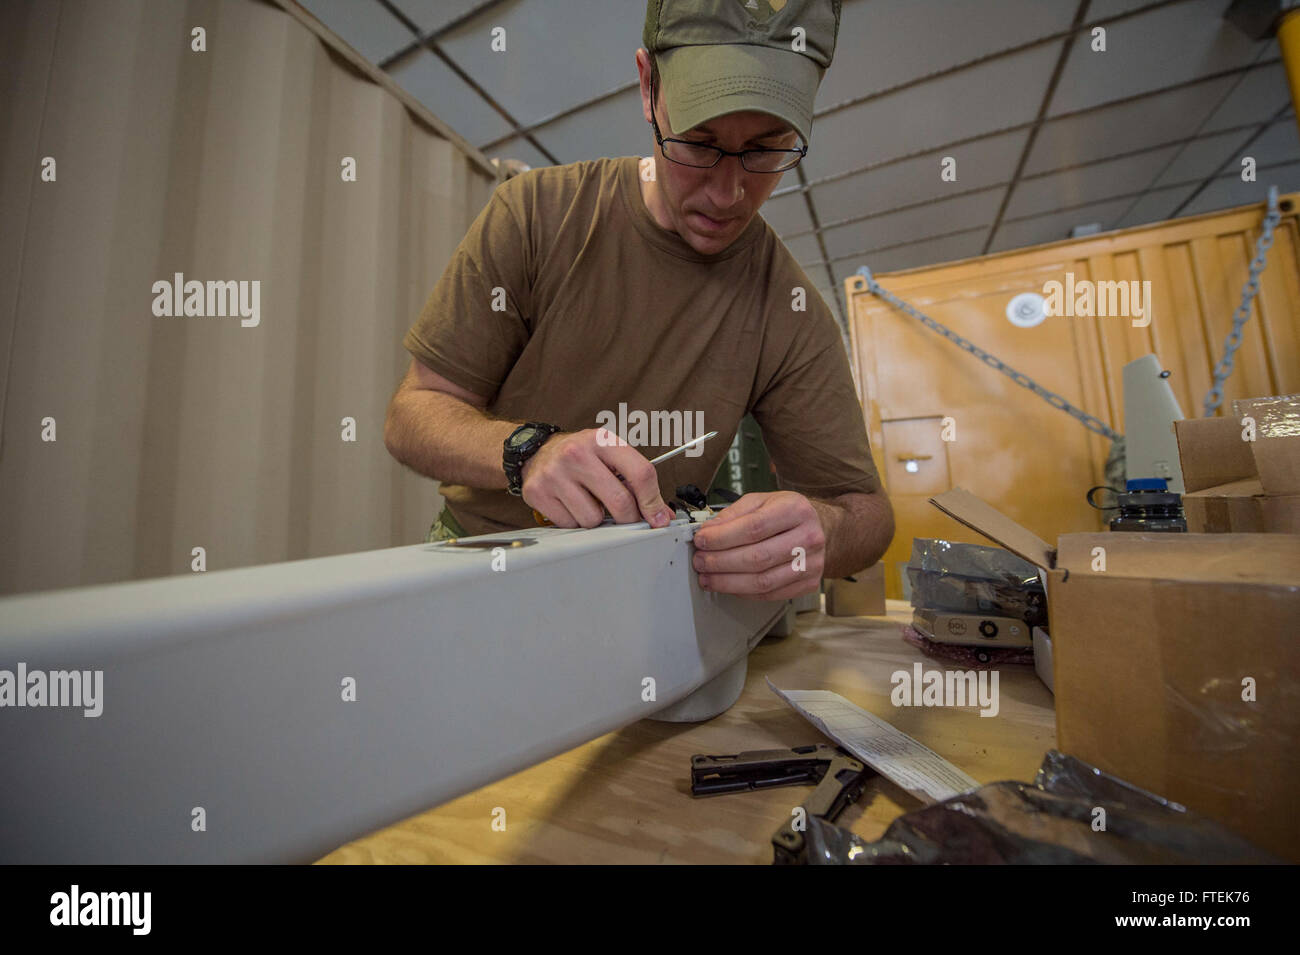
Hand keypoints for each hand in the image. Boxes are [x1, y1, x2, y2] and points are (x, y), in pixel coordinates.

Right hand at [521, 428, 675, 528]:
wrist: (537, 451)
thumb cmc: (581, 454)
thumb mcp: (610, 454)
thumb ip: (637, 480)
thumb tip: (661, 514)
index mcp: (601, 440)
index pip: (640, 473)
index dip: (654, 502)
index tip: (659, 518)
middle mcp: (577, 454)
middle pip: (619, 502)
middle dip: (629, 518)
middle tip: (625, 516)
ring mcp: (555, 474)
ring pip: (593, 519)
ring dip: (596, 518)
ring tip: (589, 501)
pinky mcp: (538, 493)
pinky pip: (570, 525)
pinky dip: (575, 520)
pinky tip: (571, 504)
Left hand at [691, 491, 825, 599]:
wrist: (820, 529)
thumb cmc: (786, 513)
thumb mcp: (761, 501)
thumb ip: (733, 514)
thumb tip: (708, 531)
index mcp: (796, 510)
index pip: (754, 527)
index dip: (722, 538)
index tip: (701, 541)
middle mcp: (808, 537)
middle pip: (757, 557)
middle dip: (721, 562)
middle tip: (700, 562)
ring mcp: (811, 564)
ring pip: (763, 581)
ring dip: (728, 582)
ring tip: (707, 577)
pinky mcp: (809, 583)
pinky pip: (770, 595)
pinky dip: (743, 592)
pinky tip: (728, 585)